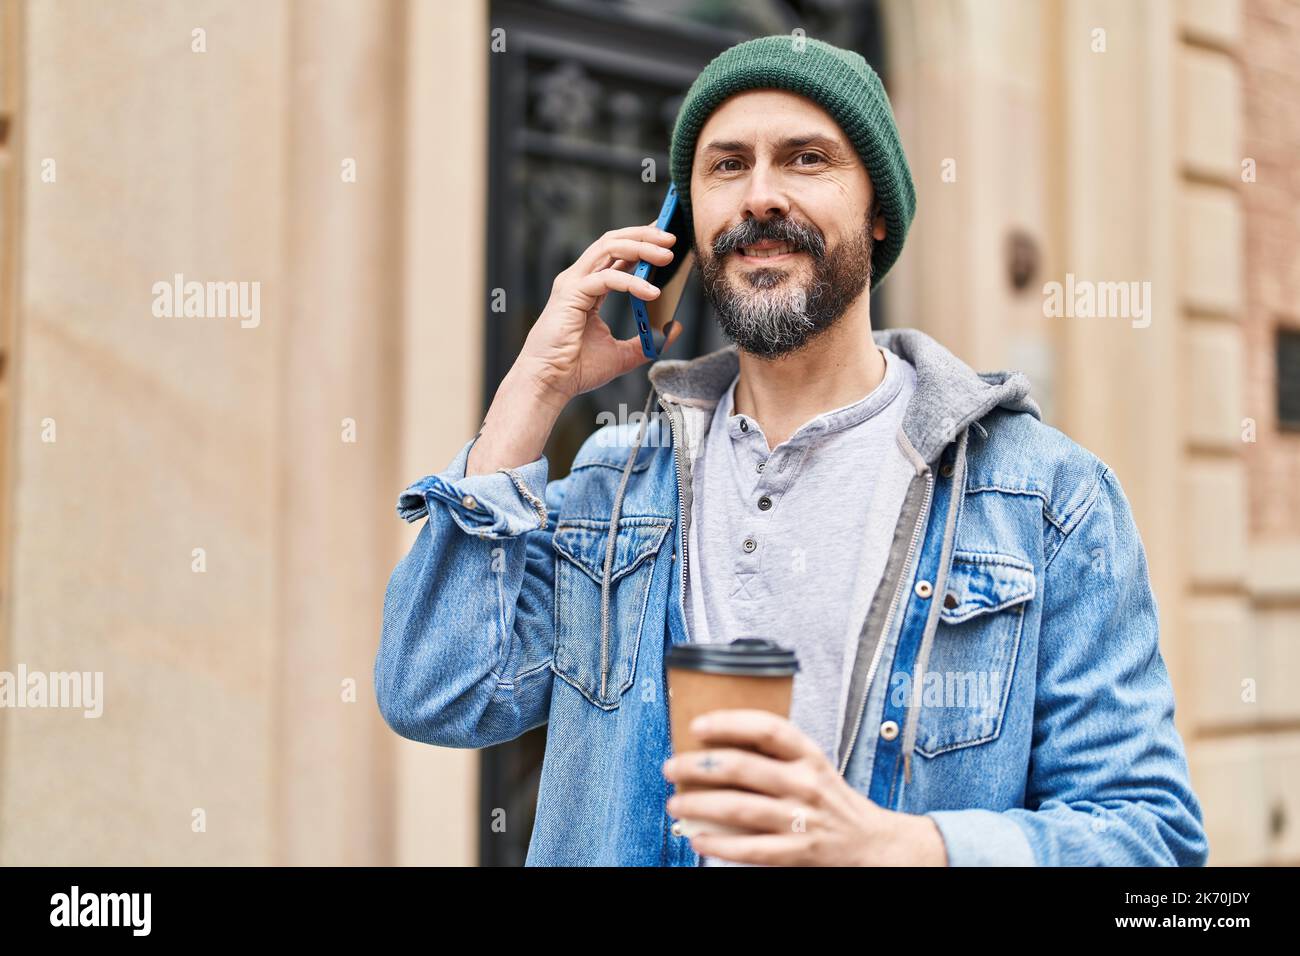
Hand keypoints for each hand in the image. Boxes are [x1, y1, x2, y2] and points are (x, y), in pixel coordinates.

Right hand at [518, 221, 684, 405]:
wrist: (549, 384)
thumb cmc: (576, 369)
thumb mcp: (623, 353)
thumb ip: (648, 340)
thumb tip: (674, 328)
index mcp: (588, 288)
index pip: (616, 254)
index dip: (641, 242)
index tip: (667, 238)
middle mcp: (579, 280)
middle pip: (613, 242)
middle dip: (644, 235)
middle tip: (672, 238)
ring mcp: (573, 284)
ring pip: (608, 249)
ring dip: (640, 247)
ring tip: (667, 255)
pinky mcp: (571, 294)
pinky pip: (607, 278)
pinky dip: (632, 282)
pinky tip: (652, 293)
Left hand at [661, 709, 948, 865]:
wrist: (874, 844)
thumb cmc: (832, 802)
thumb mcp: (813, 768)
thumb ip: (775, 758)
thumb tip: (715, 751)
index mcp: (810, 756)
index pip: (768, 729)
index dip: (730, 722)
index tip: (698, 724)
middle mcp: (806, 784)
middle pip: (744, 767)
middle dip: (699, 766)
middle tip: (672, 767)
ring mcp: (803, 819)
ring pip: (741, 808)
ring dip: (700, 805)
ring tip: (675, 804)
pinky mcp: (800, 852)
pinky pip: (752, 849)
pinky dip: (721, 844)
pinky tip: (699, 837)